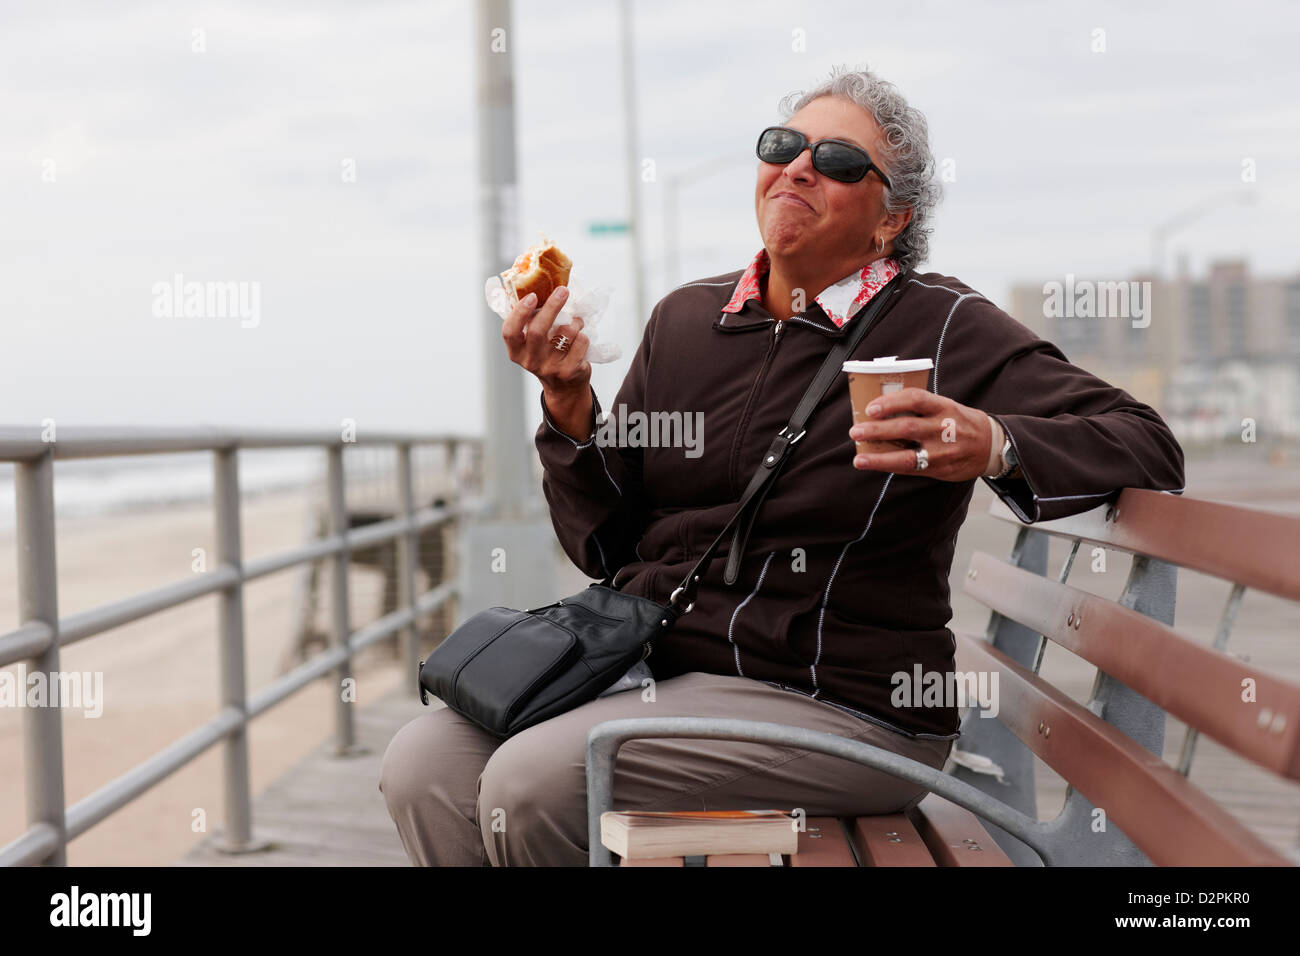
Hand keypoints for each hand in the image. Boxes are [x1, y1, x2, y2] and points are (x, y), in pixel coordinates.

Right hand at [502, 285, 590, 392]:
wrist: (564, 387)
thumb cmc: (547, 356)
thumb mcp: (532, 344)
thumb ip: (530, 323)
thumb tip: (538, 287)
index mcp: (517, 352)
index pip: (510, 332)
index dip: (519, 313)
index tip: (532, 296)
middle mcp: (531, 361)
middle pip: (538, 330)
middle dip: (552, 306)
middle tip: (563, 291)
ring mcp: (550, 368)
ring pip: (566, 332)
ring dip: (575, 322)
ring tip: (575, 323)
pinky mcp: (569, 371)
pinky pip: (581, 342)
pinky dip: (584, 335)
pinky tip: (580, 340)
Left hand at [847, 387, 992, 481]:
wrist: (990, 445)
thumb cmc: (961, 422)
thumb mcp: (946, 406)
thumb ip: (920, 408)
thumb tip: (881, 409)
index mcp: (943, 406)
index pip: (915, 399)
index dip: (891, 403)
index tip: (871, 408)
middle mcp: (942, 428)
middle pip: (905, 428)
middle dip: (877, 430)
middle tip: (856, 431)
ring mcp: (941, 451)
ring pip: (906, 456)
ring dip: (878, 457)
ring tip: (859, 458)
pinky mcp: (939, 469)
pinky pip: (911, 469)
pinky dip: (890, 467)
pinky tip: (874, 465)